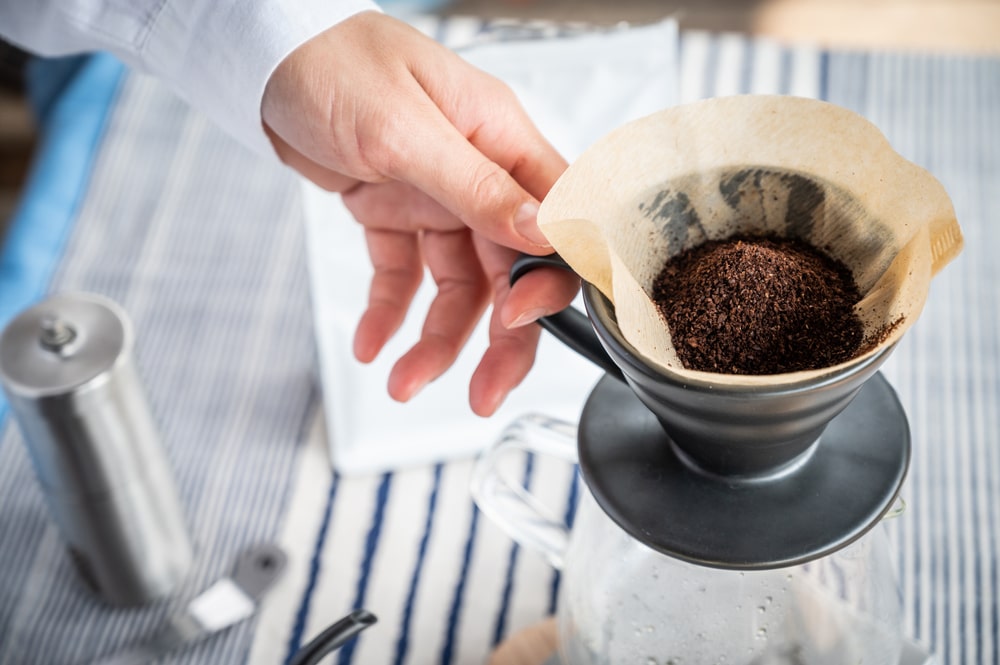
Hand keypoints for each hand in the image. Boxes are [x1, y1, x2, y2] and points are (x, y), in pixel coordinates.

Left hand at [261, 11, 578, 415]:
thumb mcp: (402, 126)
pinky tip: (373, 343)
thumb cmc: (336, 61)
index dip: (547, 279)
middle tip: (481, 393)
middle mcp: (478, 175)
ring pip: (456, 286)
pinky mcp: (395, 214)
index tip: (519, 320)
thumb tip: (543, 231)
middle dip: (499, 338)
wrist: (267, 58)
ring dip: (435, 339)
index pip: (553, 222)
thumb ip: (474, 184)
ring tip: (403, 380)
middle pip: (509, 271)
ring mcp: (437, 198)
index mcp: (499, 140)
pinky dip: (390, 312)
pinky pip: (403, 275)